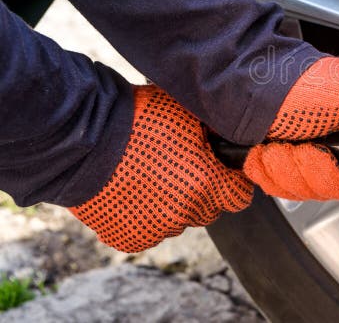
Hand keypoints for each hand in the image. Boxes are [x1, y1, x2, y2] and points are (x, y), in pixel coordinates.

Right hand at [70, 86, 252, 252]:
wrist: (82, 141)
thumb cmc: (138, 119)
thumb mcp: (187, 116)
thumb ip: (214, 134)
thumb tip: (228, 139)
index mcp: (206, 183)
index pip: (240, 196)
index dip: (233, 181)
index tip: (222, 171)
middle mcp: (185, 212)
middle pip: (209, 209)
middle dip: (202, 192)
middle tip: (180, 168)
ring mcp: (157, 229)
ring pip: (178, 221)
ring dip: (172, 204)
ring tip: (149, 176)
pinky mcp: (129, 238)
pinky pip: (148, 231)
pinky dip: (144, 216)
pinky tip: (131, 192)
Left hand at [243, 57, 338, 199]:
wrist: (238, 81)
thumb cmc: (293, 82)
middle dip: (317, 171)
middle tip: (303, 146)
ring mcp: (314, 155)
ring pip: (311, 192)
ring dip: (287, 169)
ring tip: (278, 143)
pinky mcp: (286, 163)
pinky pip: (282, 189)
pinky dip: (267, 171)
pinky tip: (263, 149)